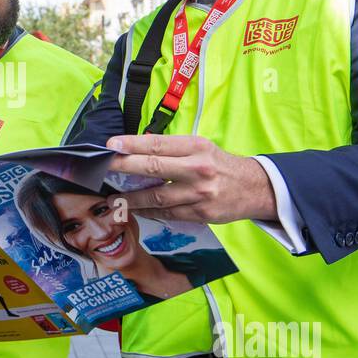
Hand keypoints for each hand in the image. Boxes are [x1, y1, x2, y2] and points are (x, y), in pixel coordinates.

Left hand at [106, 134, 277, 224]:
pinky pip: (168, 213)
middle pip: (153, 167)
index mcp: (196, 146)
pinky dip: (149, 211)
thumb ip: (172, 149)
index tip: (111, 145)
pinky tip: (136, 209)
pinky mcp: (201, 214)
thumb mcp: (201, 147)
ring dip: (131, 198)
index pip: (157, 144)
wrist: (254, 188)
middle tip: (103, 168)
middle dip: (123, 167)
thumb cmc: (220, 164)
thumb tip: (137, 148)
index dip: (131, 144)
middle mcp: (197, 168)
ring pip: (157, 196)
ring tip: (113, 198)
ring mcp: (199, 193)